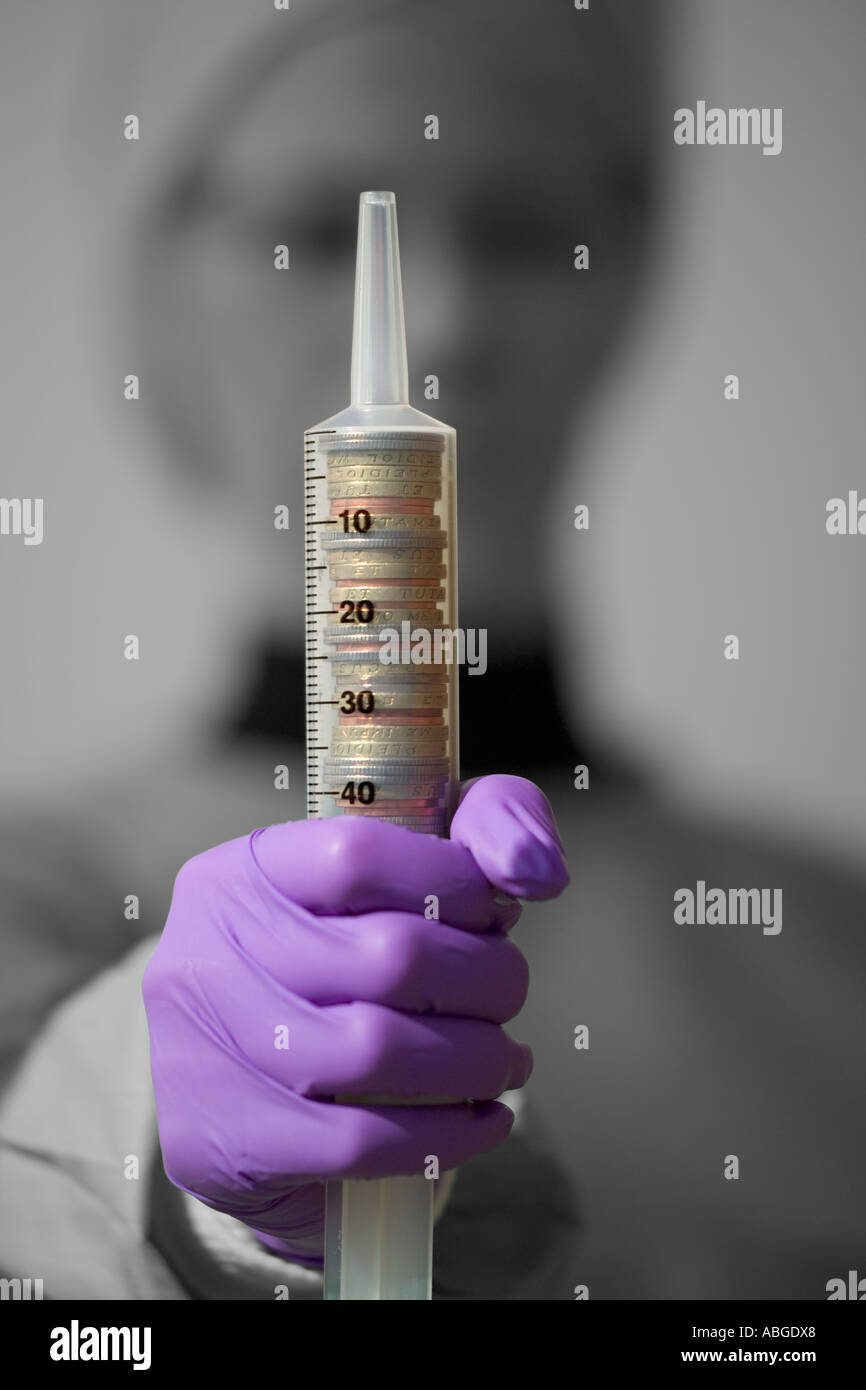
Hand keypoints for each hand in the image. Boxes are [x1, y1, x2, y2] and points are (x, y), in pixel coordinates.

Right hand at [142, 773, 568, 1264]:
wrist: (236, 1107)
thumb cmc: (332, 970)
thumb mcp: (386, 880)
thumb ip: (481, 826)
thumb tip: (539, 868)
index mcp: (241, 871)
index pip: (360, 853)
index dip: (456, 881)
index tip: (497, 911)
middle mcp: (206, 950)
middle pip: (389, 954)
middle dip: (487, 979)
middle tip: (507, 996)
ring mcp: (204, 1050)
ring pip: (379, 1050)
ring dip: (476, 1061)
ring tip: (504, 1062)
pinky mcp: (221, 1141)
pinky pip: (359, 1141)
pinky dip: (444, 1135)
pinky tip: (480, 1121)